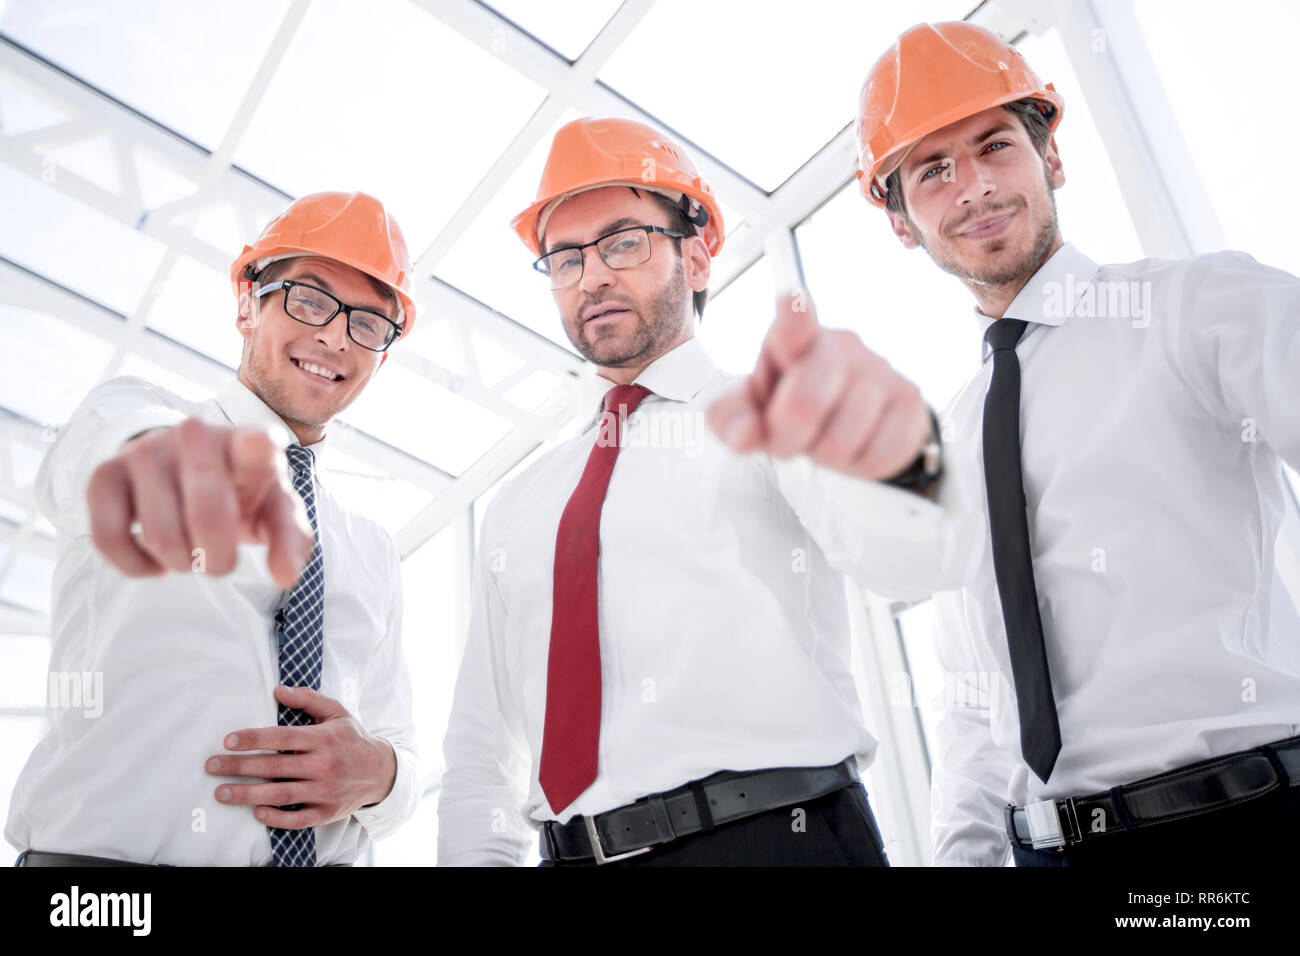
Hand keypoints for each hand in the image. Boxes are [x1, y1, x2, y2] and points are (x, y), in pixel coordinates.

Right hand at [86, 417, 313, 588]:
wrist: (186, 469)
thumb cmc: (240, 493)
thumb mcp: (273, 511)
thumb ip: (290, 540)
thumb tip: (285, 577)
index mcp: (247, 443)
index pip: (256, 441)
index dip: (259, 445)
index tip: (263, 445)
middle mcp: (195, 437)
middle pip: (207, 513)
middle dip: (218, 559)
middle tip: (218, 563)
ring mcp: (145, 451)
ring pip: (160, 536)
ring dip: (179, 563)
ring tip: (189, 553)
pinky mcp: (104, 474)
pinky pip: (109, 539)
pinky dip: (137, 566)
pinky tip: (155, 558)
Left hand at [206, 686, 397, 828]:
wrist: (382, 772)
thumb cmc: (353, 740)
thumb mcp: (337, 713)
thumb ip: (309, 700)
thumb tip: (279, 690)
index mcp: (323, 739)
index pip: (281, 737)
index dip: (253, 738)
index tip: (228, 741)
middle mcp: (323, 765)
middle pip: (274, 766)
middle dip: (239, 766)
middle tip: (212, 766)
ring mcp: (325, 791)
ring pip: (280, 794)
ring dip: (247, 794)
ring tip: (222, 792)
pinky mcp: (326, 812)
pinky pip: (297, 818)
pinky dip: (275, 817)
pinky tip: (257, 812)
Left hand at [707, 291, 931, 481]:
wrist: (853, 420)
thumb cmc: (791, 404)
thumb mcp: (750, 412)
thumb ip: (731, 421)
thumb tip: (745, 438)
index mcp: (791, 338)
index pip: (794, 321)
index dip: (794, 315)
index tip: (793, 303)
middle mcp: (839, 345)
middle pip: (803, 405)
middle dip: (788, 437)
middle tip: (791, 438)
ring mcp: (880, 370)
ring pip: (841, 439)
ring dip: (826, 454)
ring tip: (827, 439)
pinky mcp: (910, 400)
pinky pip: (880, 453)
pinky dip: (861, 465)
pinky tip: (859, 447)